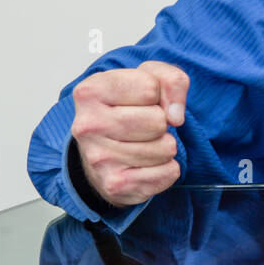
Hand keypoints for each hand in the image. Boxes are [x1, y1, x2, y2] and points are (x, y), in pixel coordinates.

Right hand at [71, 61, 187, 206]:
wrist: (103, 153)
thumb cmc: (128, 109)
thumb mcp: (149, 78)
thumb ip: (172, 80)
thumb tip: (175, 117)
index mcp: (90, 92)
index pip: (150, 87)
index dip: (156, 93)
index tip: (140, 100)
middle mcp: (88, 126)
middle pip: (158, 120)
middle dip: (161, 122)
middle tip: (143, 125)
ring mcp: (98, 158)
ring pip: (166, 148)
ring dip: (164, 146)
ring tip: (143, 144)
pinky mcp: (114, 185)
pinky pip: (169, 172)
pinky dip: (166, 168)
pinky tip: (145, 165)